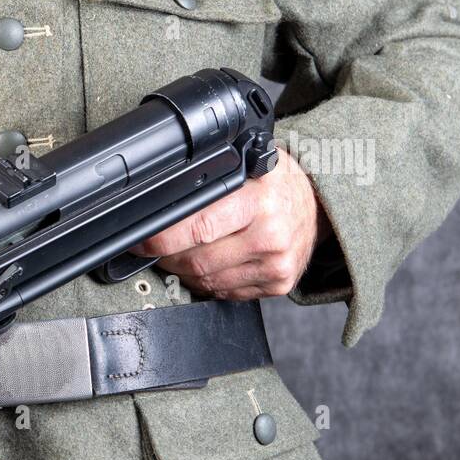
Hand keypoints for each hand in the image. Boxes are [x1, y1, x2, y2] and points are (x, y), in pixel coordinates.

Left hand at [133, 148, 324, 299]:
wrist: (317, 204)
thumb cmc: (275, 183)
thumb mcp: (247, 167)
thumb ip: (210, 181)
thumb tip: (161, 197)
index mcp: (258, 201)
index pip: (199, 227)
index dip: (163, 238)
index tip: (142, 241)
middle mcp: (270, 235)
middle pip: (197, 261)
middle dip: (168, 257)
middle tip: (156, 247)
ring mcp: (276, 264)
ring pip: (207, 281)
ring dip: (184, 272)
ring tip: (182, 254)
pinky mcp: (278, 284)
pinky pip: (226, 292)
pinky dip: (209, 282)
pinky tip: (210, 264)